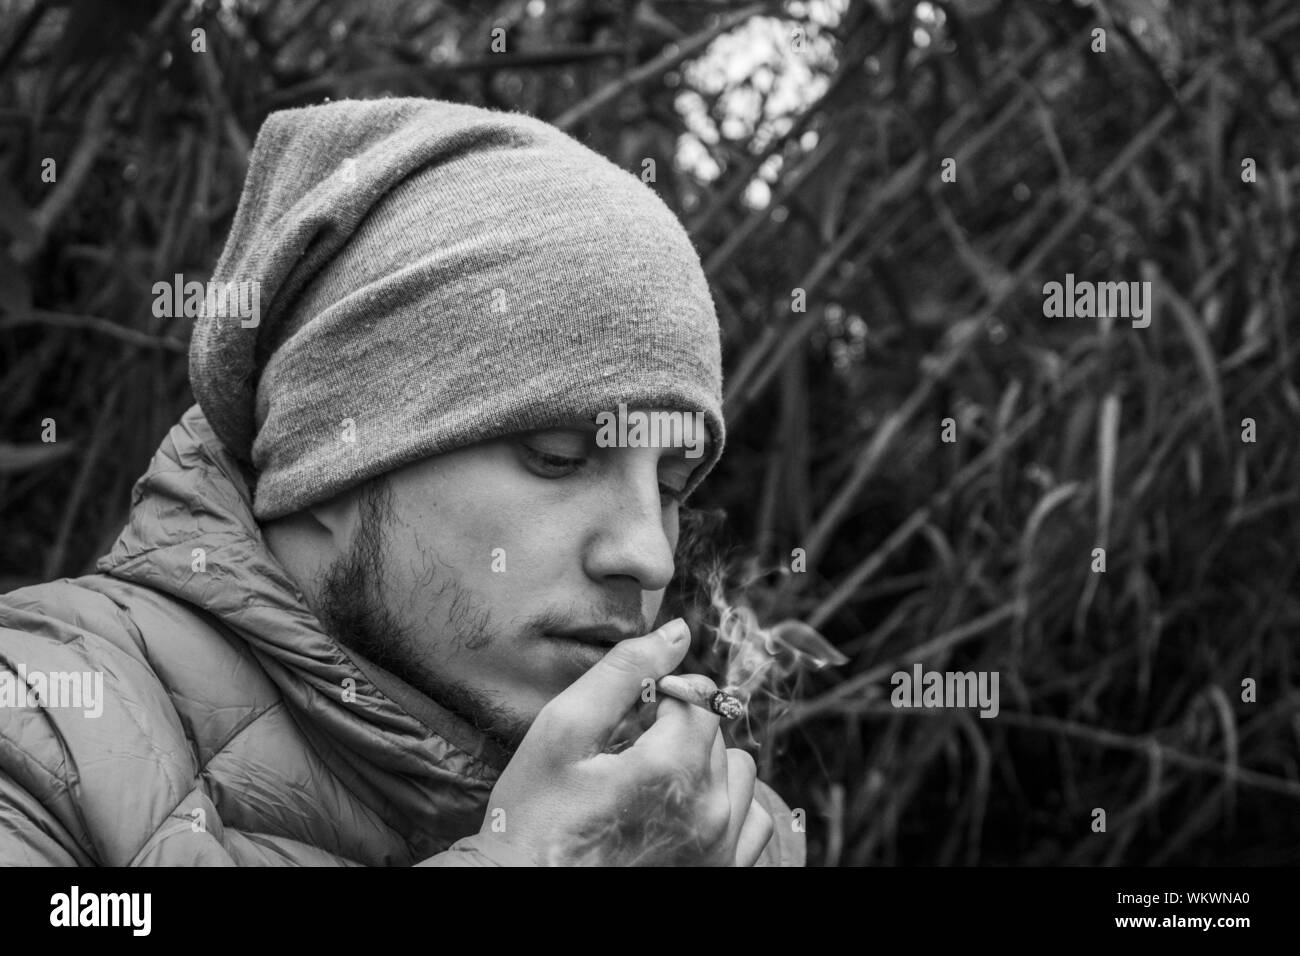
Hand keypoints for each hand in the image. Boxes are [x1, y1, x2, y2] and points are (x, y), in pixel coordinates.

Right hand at [480, 618, 772, 864]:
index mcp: (671, 768)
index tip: (630, 716)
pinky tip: (683, 809)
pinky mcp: (721, 873)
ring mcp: (720, 849)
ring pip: (740, 773)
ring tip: (653, 781)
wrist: (521, 889)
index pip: (702, 696)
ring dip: (706, 766)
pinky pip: (754, 821)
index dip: (665, 693)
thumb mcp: (563, 730)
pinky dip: (727, 807)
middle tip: (627, 755)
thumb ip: (624, 672)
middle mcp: (709, 811)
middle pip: (718, 734)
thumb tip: (678, 632)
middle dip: (679, 731)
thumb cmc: (535, 814)